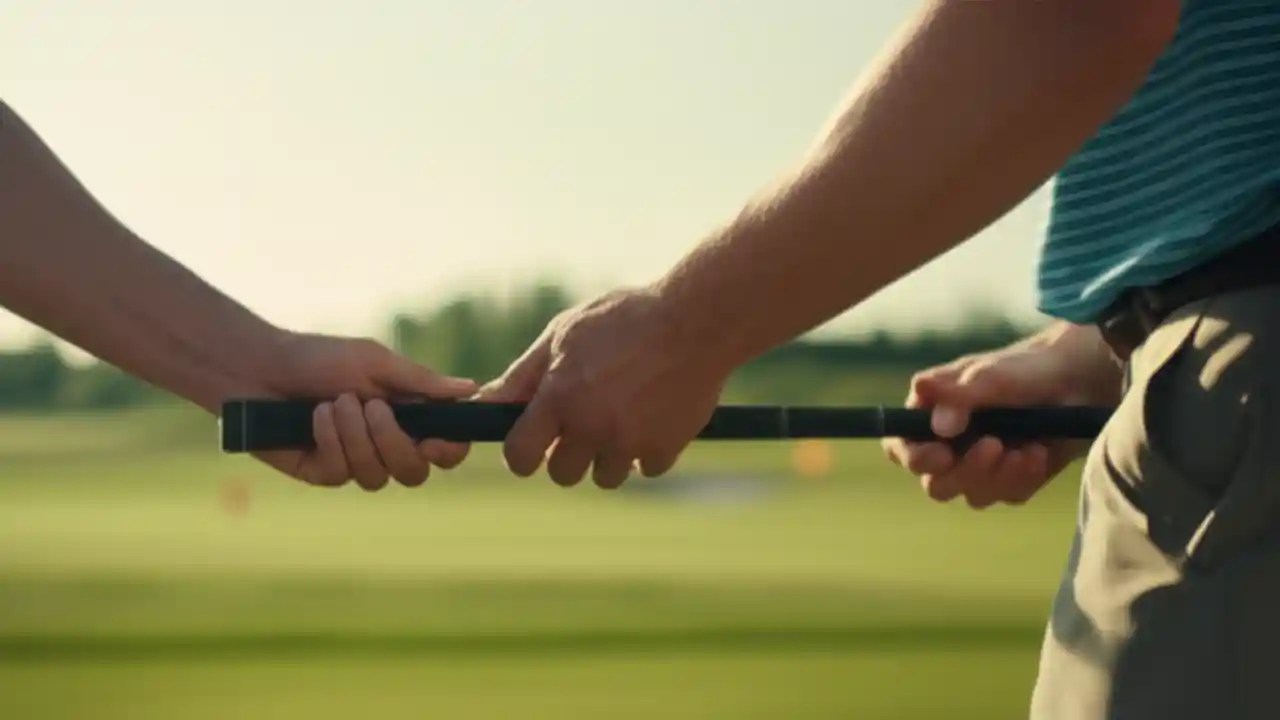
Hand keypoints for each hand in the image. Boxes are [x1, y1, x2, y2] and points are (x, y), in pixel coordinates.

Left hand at [247, 331, 475, 490]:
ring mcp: (355, 462)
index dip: (449, 449)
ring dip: (356, 437)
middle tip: (372, 408)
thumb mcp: (374, 361)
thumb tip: (470, 389)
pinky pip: (342, 474)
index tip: (436, 437)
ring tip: (334, 403)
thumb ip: (420, 382)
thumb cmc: (319, 357)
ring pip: (379, 477)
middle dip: (395, 442)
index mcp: (408, 416)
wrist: (258, 368)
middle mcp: (386, 443)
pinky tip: (315, 417)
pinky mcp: (323, 473)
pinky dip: (331, 442)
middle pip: (416, 472)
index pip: (446, 447)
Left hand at [475, 288, 731, 488]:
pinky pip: (645, 469)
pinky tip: (655, 415)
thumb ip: (523, 375)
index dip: (522, 454)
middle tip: (587, 423)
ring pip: (605, 477)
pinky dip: (649, 450)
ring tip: (624, 415)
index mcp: (559, 397)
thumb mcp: (564, 333)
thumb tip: (486, 403)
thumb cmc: (624, 319)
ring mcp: (629, 442)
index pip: (519, 456)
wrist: (697, 320)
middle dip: (570, 454)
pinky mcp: (665, 449)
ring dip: (610, 455)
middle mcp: (591, 426)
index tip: (535, 444)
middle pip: (562, 474)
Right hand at [881, 343, 1091, 508]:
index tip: (943, 453)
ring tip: (1027, 447)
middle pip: (936, 484)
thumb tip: (937, 425)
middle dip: (967, 471)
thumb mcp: (989, 375)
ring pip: (974, 495)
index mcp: (930, 417)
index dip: (915, 457)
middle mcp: (949, 447)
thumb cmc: (1023, 369)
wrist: (1076, 380)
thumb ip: (959, 395)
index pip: (901, 448)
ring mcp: (980, 467)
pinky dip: (1025, 476)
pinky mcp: (1011, 480)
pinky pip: (1009, 495)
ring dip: (1000, 475)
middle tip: (994, 446)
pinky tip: (1039, 451)